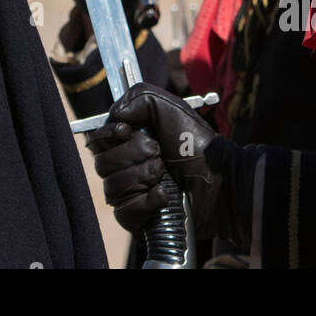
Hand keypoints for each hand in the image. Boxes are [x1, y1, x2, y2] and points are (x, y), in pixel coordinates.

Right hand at [86, 82, 250, 243]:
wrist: (218, 180)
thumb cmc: (196, 144)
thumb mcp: (169, 107)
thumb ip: (138, 98)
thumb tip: (115, 117)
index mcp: (129, 140)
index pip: (97, 139)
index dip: (108, 135)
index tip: (127, 132)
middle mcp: (126, 166)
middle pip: (101, 163)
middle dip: (131, 155)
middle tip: (158, 152)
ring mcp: (131, 193)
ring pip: (111, 188)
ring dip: (140, 177)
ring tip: (164, 173)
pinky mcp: (138, 217)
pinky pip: (124, 213)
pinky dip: (145, 203)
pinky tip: (162, 195)